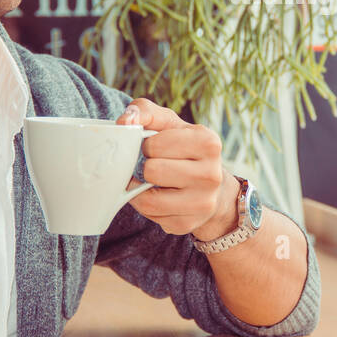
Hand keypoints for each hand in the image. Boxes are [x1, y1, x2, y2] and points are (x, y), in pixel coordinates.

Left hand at [118, 99, 237, 237]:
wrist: (209, 184)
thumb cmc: (182, 147)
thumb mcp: (169, 123)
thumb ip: (144, 112)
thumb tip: (125, 121)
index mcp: (208, 143)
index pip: (155, 144)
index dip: (148, 145)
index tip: (158, 147)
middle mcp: (211, 175)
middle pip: (152, 171)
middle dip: (146, 167)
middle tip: (156, 165)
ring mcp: (203, 203)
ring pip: (149, 199)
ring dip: (142, 189)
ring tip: (154, 182)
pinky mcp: (188, 224)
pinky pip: (151, 216)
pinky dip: (148, 206)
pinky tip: (160, 197)